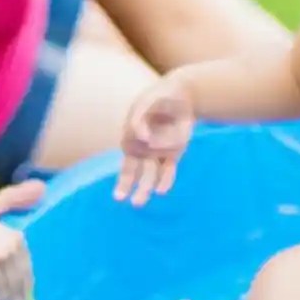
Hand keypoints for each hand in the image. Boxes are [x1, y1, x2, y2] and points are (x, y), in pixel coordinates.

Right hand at [114, 75, 194, 206]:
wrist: (181, 96)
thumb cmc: (159, 97)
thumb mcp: (147, 102)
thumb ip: (139, 118)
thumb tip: (142, 138)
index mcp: (131, 135)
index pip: (129, 146)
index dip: (135, 142)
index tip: (144, 135)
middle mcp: (143, 147)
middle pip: (131, 169)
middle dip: (125, 183)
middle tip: (118, 198)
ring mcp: (158, 152)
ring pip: (149, 174)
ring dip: (143, 188)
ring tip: (137, 204)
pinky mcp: (174, 154)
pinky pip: (168, 170)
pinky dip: (165, 180)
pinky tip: (161, 191)